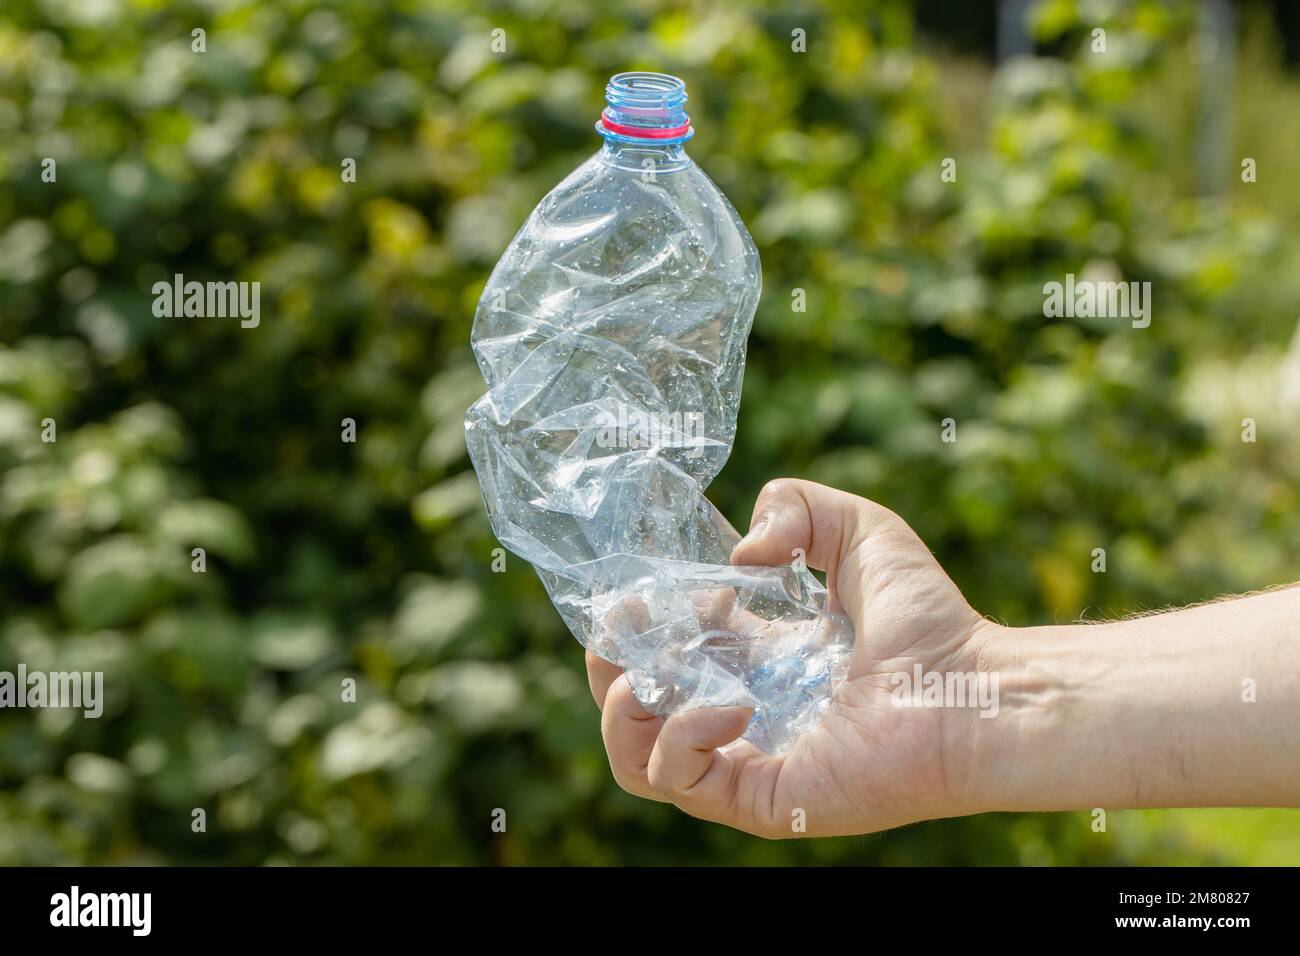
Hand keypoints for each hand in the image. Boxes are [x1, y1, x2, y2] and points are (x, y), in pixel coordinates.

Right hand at [586, 478, 998, 836]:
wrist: (975, 688)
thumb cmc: (930, 618)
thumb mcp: (858, 529)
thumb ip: (797, 507)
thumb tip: (740, 555)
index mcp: (757, 661)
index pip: (670, 650)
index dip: (646, 618)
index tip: (656, 587)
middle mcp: (743, 713)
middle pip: (634, 707)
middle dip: (608, 666)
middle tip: (618, 627)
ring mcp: (748, 760)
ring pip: (638, 759)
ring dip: (621, 712)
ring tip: (644, 676)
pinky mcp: (761, 799)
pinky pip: (682, 781)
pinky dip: (683, 738)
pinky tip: (729, 701)